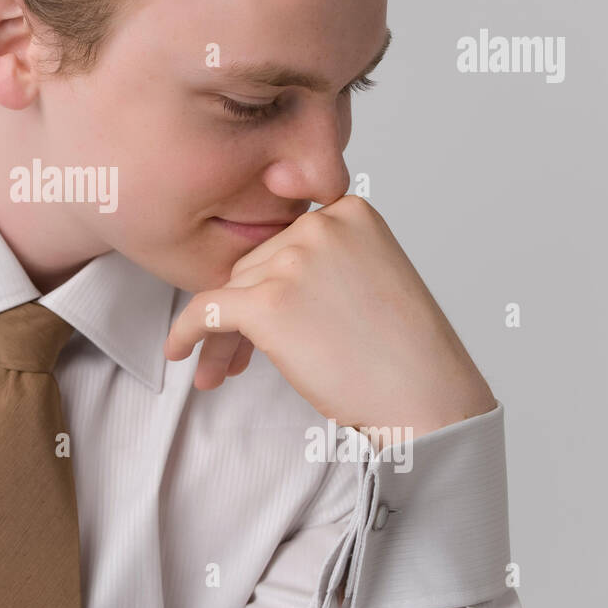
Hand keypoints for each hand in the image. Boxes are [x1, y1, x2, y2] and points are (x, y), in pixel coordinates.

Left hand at [164, 195, 496, 435]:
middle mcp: (320, 223)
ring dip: (226, 334)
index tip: (269, 315)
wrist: (428, 398)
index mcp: (350, 209)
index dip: (269, 280)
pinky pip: (207, 310)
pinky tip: (179, 352)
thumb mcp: (373, 275)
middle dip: (245, 310)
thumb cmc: (406, 351)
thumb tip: (256, 274)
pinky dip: (187, 332)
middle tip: (241, 358)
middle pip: (252, 263)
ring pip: (231, 290)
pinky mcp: (269, 302)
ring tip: (228, 371)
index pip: (284, 238)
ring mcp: (294, 260)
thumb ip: (323, 259)